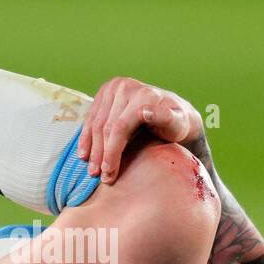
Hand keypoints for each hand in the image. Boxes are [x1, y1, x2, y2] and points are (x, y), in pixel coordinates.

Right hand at [78, 77, 201, 184]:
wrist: (174, 111)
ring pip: (96, 122)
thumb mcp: (179, 124)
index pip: (120, 127)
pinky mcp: (105, 90)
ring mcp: (114, 87)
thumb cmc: (178, 125)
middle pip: (106, 126)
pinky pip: (91, 116)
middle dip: (100, 154)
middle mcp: (127, 86)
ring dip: (91, 148)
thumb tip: (143, 112)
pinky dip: (86, 136)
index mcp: (144, 94)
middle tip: (98, 176)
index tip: (109, 174)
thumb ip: (165, 118)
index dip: (112, 153)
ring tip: (91, 170)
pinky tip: (84, 153)